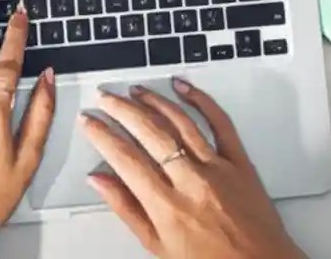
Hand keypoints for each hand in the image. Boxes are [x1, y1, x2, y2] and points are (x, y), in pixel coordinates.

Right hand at [80, 79, 303, 258]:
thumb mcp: (159, 246)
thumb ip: (127, 210)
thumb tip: (99, 180)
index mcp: (167, 207)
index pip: (125, 159)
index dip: (102, 135)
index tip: (90, 122)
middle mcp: (191, 182)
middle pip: (149, 133)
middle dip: (122, 110)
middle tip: (105, 98)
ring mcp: (217, 168)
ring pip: (180, 122)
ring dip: (154, 101)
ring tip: (135, 91)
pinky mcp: (240, 162)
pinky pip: (221, 122)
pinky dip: (201, 100)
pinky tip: (183, 87)